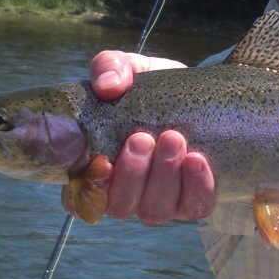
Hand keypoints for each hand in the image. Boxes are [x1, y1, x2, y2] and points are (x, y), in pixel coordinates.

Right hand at [85, 50, 215, 224]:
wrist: (200, 99)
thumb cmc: (153, 92)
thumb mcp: (131, 71)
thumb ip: (110, 67)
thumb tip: (107, 85)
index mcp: (98, 168)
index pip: (78, 200)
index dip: (87, 191)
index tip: (103, 163)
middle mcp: (125, 194)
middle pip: (120, 206)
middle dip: (132, 174)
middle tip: (142, 137)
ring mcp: (158, 203)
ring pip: (154, 211)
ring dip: (163, 177)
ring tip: (173, 138)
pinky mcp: (192, 204)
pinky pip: (194, 208)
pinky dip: (196, 186)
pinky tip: (197, 159)